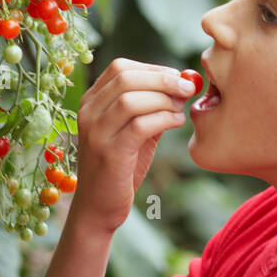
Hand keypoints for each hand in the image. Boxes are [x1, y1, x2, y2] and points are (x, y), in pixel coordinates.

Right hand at [70, 57, 196, 232]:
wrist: (98, 208)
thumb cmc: (120, 167)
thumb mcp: (133, 131)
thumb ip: (151, 108)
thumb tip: (182, 84)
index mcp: (91, 102)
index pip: (119, 68)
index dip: (153, 68)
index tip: (178, 76)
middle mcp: (88, 113)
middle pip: (126, 78)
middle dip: (163, 79)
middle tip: (188, 87)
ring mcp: (96, 133)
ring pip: (130, 100)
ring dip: (164, 99)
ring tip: (181, 107)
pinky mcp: (109, 154)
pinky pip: (139, 126)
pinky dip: (163, 119)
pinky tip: (177, 122)